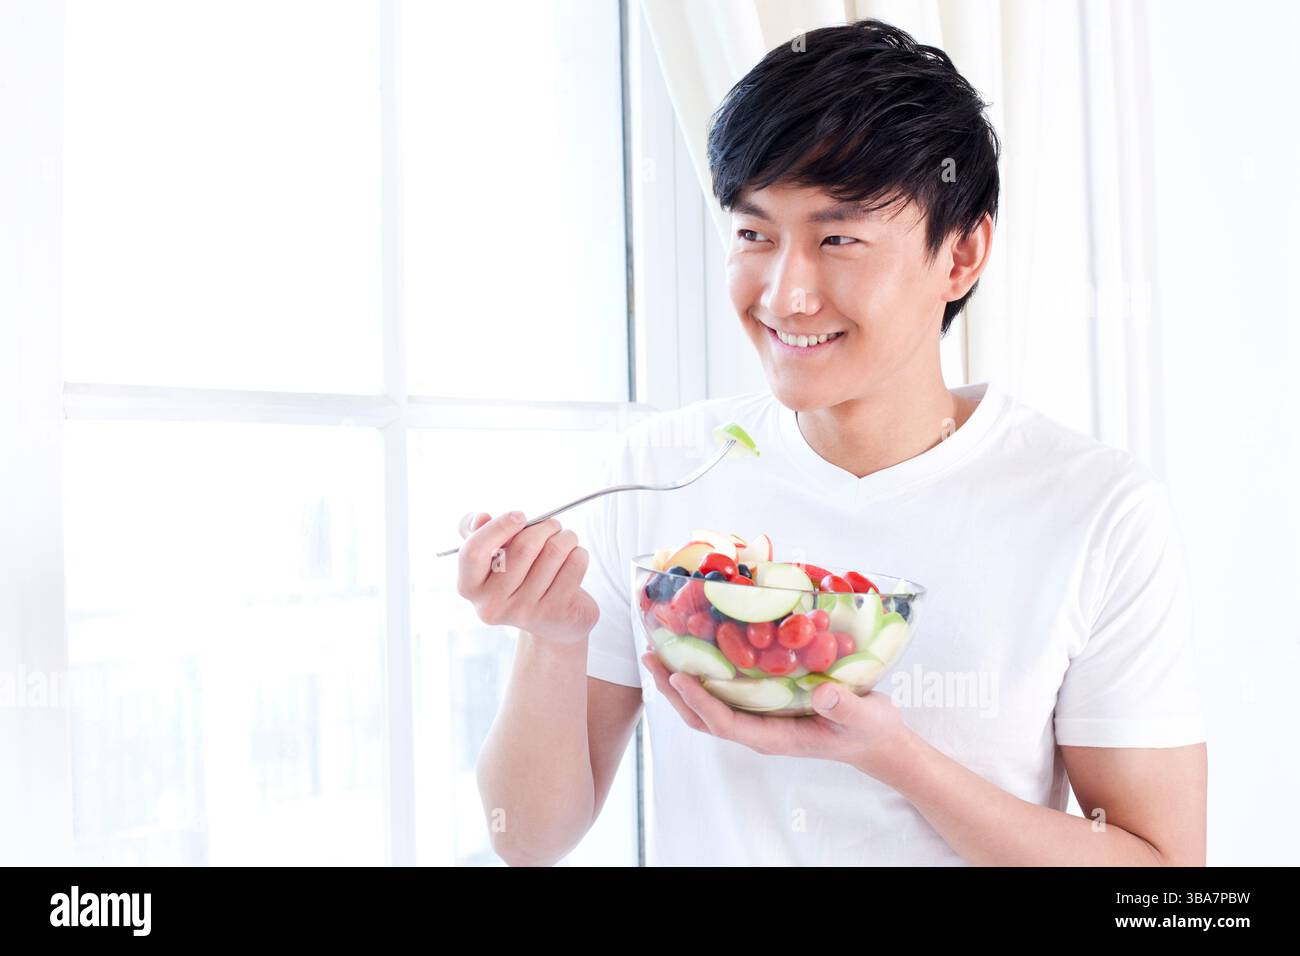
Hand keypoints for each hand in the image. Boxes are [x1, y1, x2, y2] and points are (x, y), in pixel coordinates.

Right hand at [456, 511, 598, 644]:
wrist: (551, 621)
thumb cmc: (518, 576)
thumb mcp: (492, 555)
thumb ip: (478, 531)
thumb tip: (480, 518)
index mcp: (470, 586)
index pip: (474, 551)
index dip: (498, 527)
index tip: (520, 516)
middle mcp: (493, 604)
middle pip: (524, 547)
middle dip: (544, 526)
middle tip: (552, 525)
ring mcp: (524, 612)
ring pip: (554, 552)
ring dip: (566, 537)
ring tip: (566, 539)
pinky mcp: (555, 614)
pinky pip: (574, 565)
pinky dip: (579, 553)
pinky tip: (574, 558)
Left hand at [640, 649, 911, 778]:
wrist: (875, 738)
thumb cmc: (868, 730)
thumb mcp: (865, 718)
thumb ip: (845, 708)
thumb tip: (824, 695)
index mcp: (775, 737)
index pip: (727, 724)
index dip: (700, 702)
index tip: (679, 677)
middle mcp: (758, 729)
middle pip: (703, 716)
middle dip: (674, 690)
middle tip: (650, 656)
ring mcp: (757, 717)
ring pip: (707, 705)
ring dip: (679, 682)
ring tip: (658, 651)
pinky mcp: (762, 704)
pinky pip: (723, 692)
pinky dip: (703, 673)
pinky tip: (696, 648)